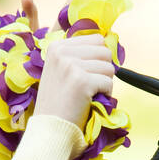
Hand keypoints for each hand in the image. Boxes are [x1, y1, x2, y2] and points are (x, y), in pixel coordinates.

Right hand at [25, 0, 114, 129]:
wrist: (49, 130)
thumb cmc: (58, 103)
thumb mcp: (59, 70)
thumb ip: (75, 49)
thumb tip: (100, 29)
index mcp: (55, 45)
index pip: (93, 37)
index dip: (96, 57)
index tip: (83, 68)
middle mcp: (60, 51)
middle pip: (104, 48)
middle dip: (101, 69)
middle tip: (84, 86)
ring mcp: (70, 65)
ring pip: (108, 64)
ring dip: (103, 82)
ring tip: (85, 94)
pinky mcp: (80, 80)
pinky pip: (108, 82)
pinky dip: (104, 95)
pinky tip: (87, 102)